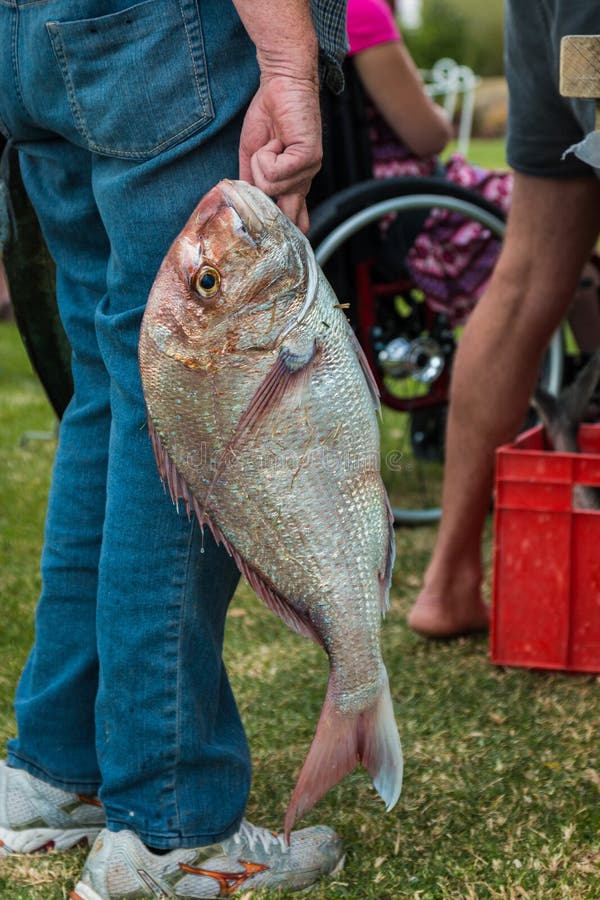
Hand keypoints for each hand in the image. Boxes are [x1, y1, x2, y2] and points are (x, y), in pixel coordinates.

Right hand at [239, 73, 321, 232]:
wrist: (281, 83)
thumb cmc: (269, 115)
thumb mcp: (253, 156)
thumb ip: (251, 182)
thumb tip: (245, 203)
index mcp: (294, 181)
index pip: (296, 217)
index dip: (290, 228)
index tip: (289, 240)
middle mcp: (304, 180)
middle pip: (283, 212)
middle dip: (269, 197)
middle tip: (268, 166)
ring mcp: (309, 170)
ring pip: (272, 188)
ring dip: (261, 162)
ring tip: (271, 142)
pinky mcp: (308, 158)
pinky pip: (276, 173)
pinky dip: (266, 155)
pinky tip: (275, 140)